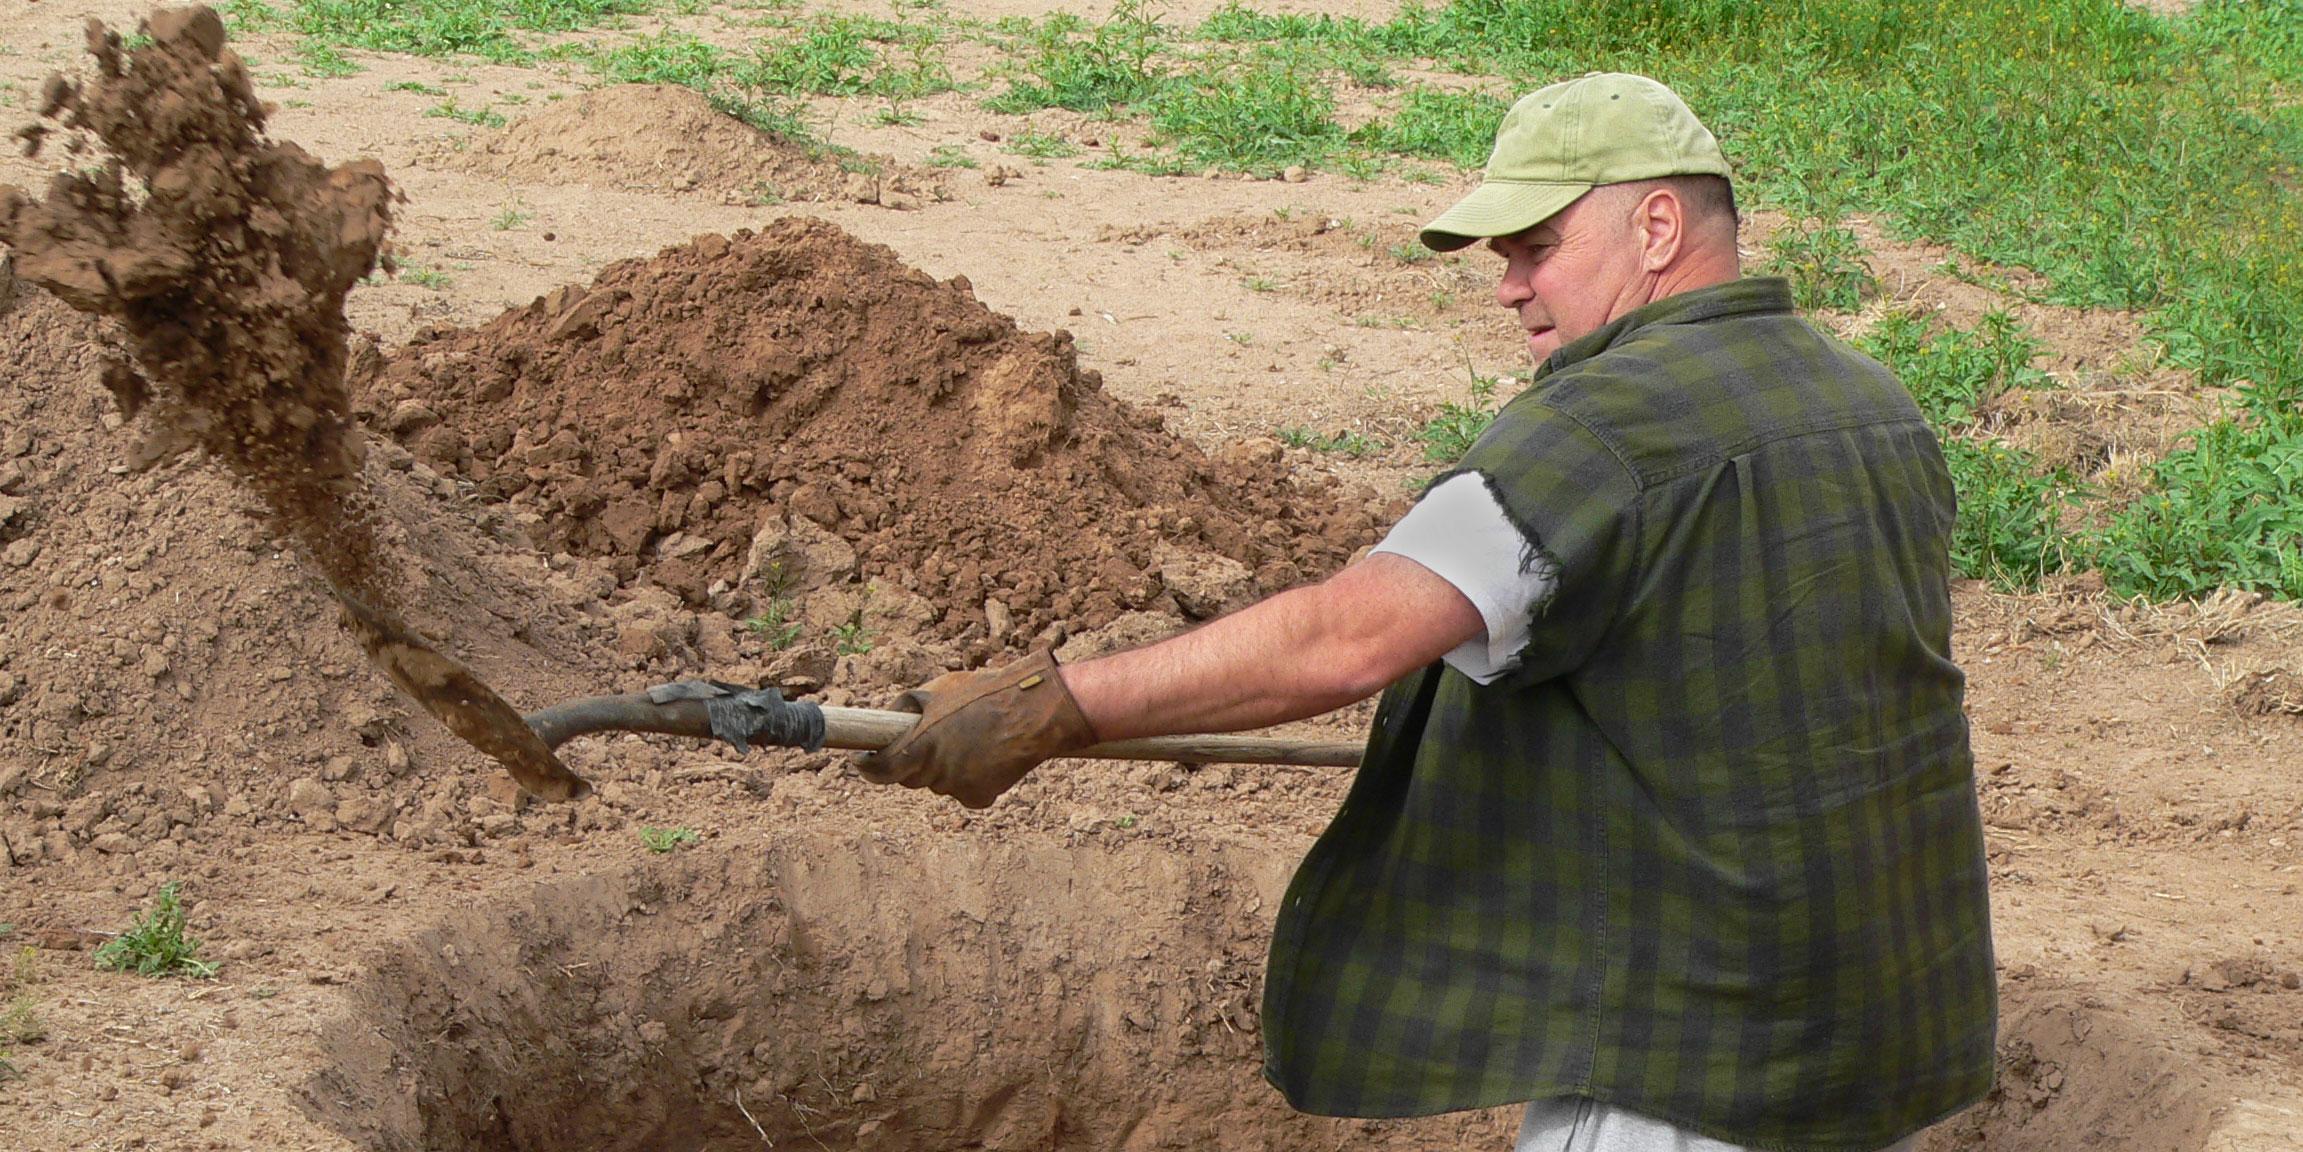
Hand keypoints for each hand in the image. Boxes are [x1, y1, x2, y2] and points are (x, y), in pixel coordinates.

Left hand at [856, 649, 1097, 808]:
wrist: (1034, 714)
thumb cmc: (985, 694)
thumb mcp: (940, 689)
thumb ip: (908, 707)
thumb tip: (888, 721)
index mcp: (921, 744)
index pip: (881, 769)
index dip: (868, 766)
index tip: (862, 759)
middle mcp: (936, 771)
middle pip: (909, 777)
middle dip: (910, 761)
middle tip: (924, 740)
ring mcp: (958, 787)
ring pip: (937, 783)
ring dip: (941, 767)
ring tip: (966, 738)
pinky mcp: (979, 797)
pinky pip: (962, 791)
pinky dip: (966, 778)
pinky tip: (983, 755)